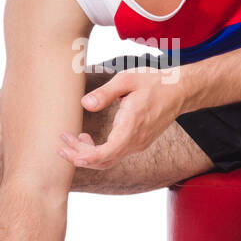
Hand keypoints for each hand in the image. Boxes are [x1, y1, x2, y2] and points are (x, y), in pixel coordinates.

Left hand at [58, 66, 184, 169]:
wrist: (180, 91)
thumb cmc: (154, 82)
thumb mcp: (127, 80)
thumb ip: (105, 92)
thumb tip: (85, 104)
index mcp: (131, 126)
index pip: (107, 153)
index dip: (86, 157)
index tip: (68, 151)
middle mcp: (135, 141)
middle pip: (104, 161)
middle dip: (79, 156)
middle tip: (61, 143)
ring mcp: (137, 144)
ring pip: (108, 160)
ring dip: (87, 154)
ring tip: (70, 140)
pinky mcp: (137, 143)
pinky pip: (114, 154)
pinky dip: (98, 152)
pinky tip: (86, 139)